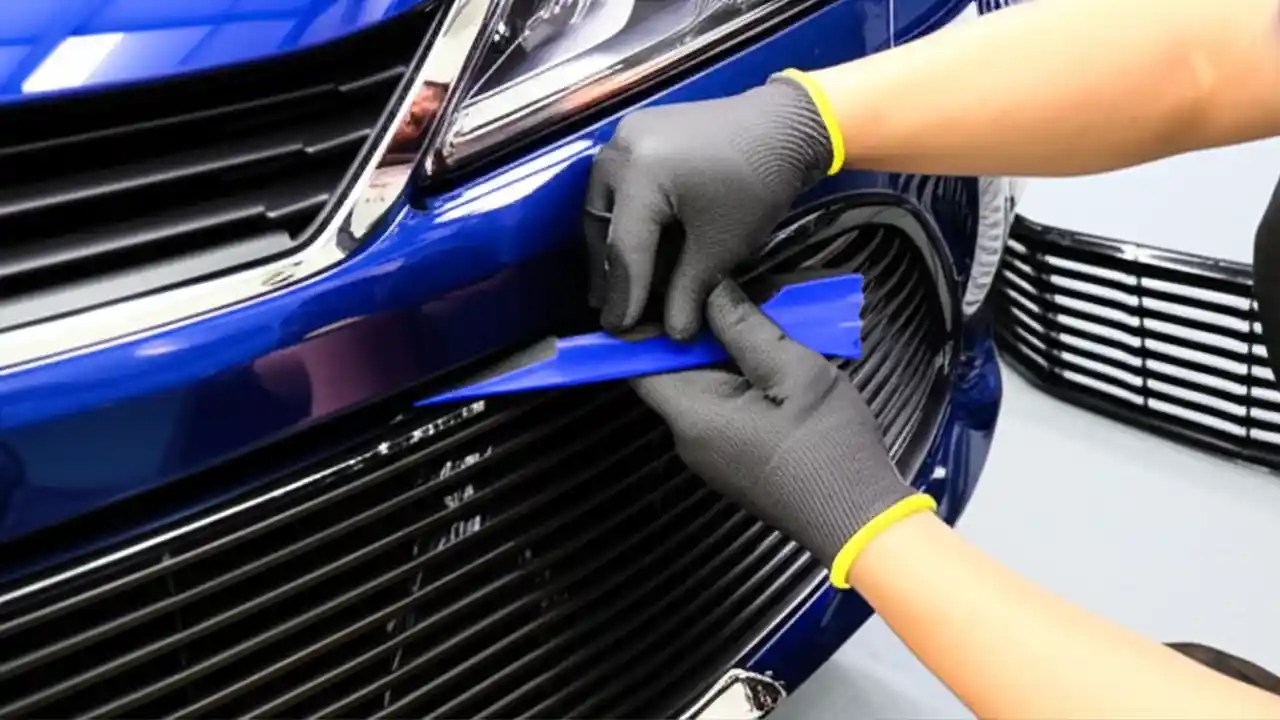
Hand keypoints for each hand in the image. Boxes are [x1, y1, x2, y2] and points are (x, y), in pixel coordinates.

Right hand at [585, 71, 839, 339]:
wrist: (785, 124)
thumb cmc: (757, 182)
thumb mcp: (722, 245)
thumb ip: (688, 291)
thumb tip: (672, 333)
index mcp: (639, 173)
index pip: (623, 248)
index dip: (622, 295)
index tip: (619, 330)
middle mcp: (620, 149)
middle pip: (601, 224)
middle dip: (607, 270)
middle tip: (612, 308)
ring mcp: (626, 134)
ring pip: (603, 202)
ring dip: (611, 243)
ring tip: (621, 281)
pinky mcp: (639, 131)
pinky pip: (619, 183)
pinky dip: (625, 216)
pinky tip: (638, 243)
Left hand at [631, 280, 935, 586]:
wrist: (861, 520)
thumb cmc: (830, 449)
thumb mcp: (793, 372)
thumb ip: (746, 327)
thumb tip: (712, 291)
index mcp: (692, 415)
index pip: (638, 362)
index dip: (646, 321)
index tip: (668, 287)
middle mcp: (689, 438)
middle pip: (673, 370)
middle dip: (699, 330)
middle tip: (730, 293)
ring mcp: (712, 452)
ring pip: (702, 385)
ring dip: (726, 352)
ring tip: (762, 320)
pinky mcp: (735, 458)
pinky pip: (724, 406)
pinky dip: (741, 378)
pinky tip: (774, 359)